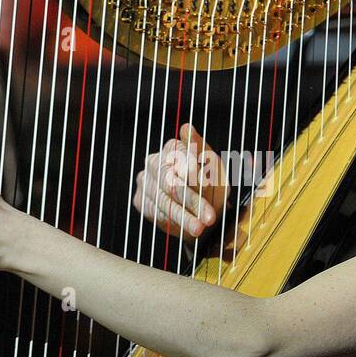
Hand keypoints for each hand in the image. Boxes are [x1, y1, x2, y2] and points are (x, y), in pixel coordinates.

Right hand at [132, 122, 227, 242]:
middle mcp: (154, 161)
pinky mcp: (140, 200)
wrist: (204, 210)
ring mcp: (145, 181)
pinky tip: (187, 229)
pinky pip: (154, 211)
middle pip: (170, 181)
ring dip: (184, 217)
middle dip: (192, 201)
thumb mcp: (214, 167)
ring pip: (163, 200)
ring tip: (200, 229)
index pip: (179, 156)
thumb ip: (201, 149)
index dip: (194, 172)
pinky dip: (172, 221)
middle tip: (209, 217)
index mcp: (173, 148)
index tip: (207, 182)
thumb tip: (186, 128)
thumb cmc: (212, 185)